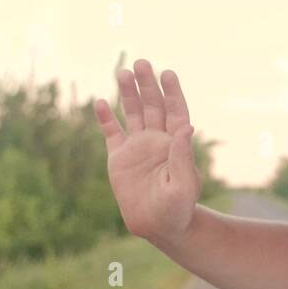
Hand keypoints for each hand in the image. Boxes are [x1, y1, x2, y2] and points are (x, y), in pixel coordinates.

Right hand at [93, 59, 200, 245]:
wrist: (157, 225)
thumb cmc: (178, 207)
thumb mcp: (184, 184)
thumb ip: (183, 156)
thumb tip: (187, 127)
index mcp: (176, 142)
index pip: (175, 110)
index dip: (172, 91)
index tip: (167, 73)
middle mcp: (157, 139)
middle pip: (153, 105)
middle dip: (147, 85)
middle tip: (141, 63)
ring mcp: (137, 146)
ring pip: (132, 113)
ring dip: (128, 93)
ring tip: (122, 72)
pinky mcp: (119, 157)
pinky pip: (111, 133)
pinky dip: (106, 118)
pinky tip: (100, 102)